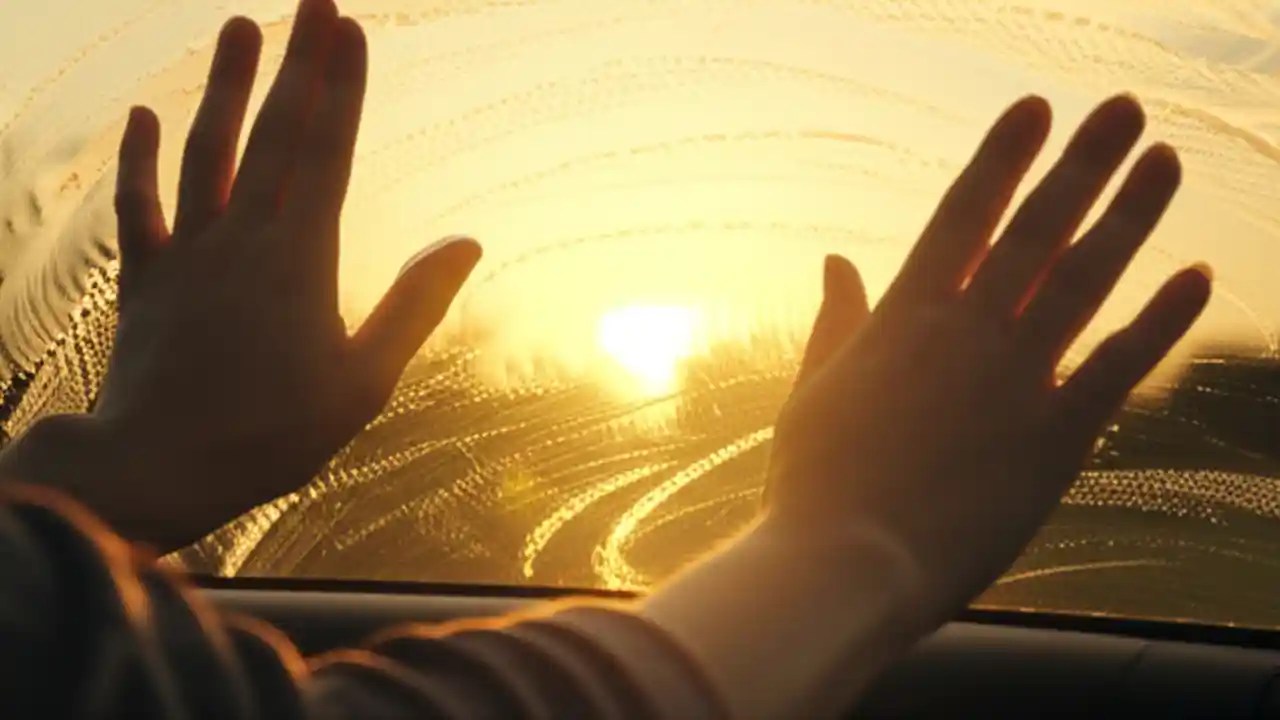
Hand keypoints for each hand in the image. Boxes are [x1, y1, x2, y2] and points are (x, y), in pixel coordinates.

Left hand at [73, 1, 479, 548]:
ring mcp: (186, 254)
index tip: (351, 28)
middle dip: (297, 61)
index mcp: (300, 259)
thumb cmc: (274, 433)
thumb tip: (467, 244)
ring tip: (240, 25)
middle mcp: (241, 239)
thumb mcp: (365, 379)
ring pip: (206, 151)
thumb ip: (414, 305)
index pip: (326, 152)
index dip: (341, 87)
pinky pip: (137, 207)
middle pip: (274, 134)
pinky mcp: (143, 280)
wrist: (159, 467)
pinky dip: (137, 159)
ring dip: (226, 88)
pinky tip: (144, 114)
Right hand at [765, 95, 1210, 620]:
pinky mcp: (1053, 438)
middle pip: (1034, 229)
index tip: (1036, 107)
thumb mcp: (813, 390)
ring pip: (1083, 280)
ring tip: (1164, 159)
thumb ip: (837, 322)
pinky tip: (1194, 276)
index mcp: (901, 316)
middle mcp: (965, 333)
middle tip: (1122, 109)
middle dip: (1081, 163)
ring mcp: (1013, 381)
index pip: (961, 215)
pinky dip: (1160, 320)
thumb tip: (836, 261)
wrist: (846, 567)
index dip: (1002, 157)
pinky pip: (1118, 366)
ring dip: (1129, 215)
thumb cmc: (814, 483)